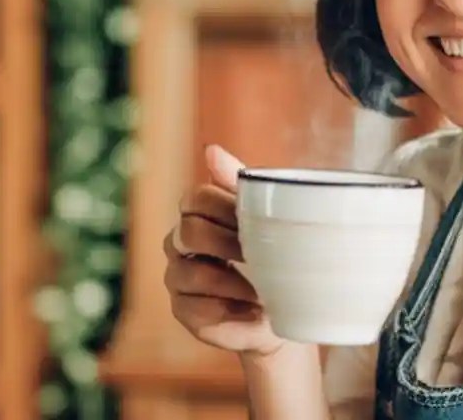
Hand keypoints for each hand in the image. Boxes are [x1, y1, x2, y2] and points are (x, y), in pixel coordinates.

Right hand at [163, 144, 285, 357]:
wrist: (284, 305)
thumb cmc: (272, 254)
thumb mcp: (261, 215)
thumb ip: (236, 183)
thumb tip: (210, 150)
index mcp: (197, 213)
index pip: (195, 198)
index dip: (224, 208)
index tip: (256, 222)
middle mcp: (179, 242)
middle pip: (189, 231)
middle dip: (229, 244)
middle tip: (260, 256)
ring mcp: (177, 278)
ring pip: (192, 273)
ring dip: (234, 282)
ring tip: (263, 290)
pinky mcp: (184, 311)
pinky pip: (197, 309)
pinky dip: (230, 309)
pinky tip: (253, 310)